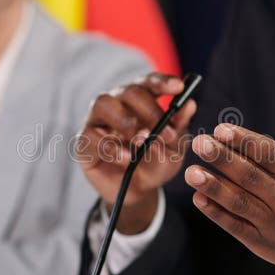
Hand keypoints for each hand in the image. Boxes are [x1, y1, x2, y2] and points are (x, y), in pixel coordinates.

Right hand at [78, 72, 196, 233]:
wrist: (137, 192)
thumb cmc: (155, 164)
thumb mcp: (174, 150)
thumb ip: (179, 128)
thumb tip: (189, 105)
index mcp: (141, 100)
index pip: (150, 82)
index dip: (163, 82)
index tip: (179, 87)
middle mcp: (118, 104)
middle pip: (129, 91)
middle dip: (150, 110)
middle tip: (163, 133)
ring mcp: (98, 121)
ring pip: (103, 103)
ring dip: (125, 121)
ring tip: (140, 141)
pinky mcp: (85, 142)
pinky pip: (91, 136)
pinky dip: (112, 148)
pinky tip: (126, 159)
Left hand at [183, 92, 274, 274]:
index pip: (273, 157)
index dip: (246, 142)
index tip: (222, 128)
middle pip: (251, 178)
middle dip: (222, 159)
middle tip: (199, 143)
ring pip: (240, 203)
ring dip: (213, 187)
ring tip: (190, 171)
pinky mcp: (267, 245)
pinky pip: (237, 227)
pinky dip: (217, 213)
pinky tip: (199, 197)